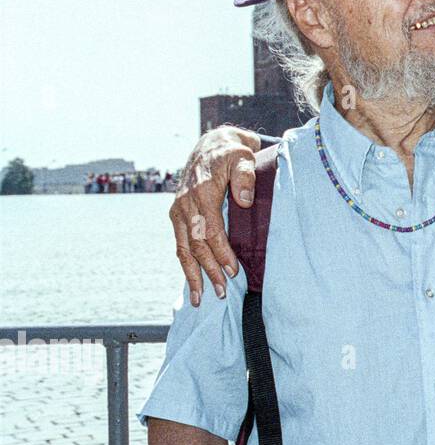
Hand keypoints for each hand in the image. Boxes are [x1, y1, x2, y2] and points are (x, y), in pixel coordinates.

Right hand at [169, 126, 260, 303]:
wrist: (210, 146)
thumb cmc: (231, 153)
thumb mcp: (243, 157)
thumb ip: (245, 176)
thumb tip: (245, 200)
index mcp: (201, 192)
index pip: (210, 229)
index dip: (221, 252)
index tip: (233, 271)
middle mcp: (185, 204)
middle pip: (194, 244)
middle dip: (207, 270)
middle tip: (221, 292)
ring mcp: (178, 210)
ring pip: (182, 248)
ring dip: (192, 274)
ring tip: (200, 298)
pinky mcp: (177, 215)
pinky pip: (179, 244)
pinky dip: (185, 265)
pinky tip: (192, 282)